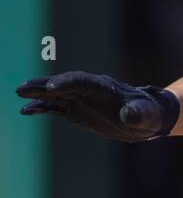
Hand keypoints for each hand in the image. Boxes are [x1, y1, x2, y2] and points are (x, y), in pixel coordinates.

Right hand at [16, 71, 180, 142]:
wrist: (146, 116)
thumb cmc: (149, 114)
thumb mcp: (148, 116)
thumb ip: (139, 114)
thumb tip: (129, 115)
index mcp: (106, 88)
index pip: (83, 81)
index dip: (67, 82)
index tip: (51, 87)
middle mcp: (89, 90)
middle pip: (64, 84)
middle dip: (44, 85)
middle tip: (23, 87)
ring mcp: (81, 99)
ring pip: (56, 93)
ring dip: (37, 93)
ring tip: (19, 92)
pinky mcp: (76, 110)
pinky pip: (55, 107)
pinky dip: (41, 108)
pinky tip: (26, 110)